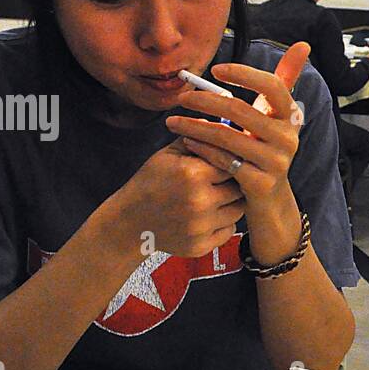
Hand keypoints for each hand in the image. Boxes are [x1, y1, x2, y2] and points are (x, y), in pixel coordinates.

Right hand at [108, 141, 246, 257]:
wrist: (128, 222)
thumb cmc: (150, 182)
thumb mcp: (168, 155)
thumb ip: (197, 138)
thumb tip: (227, 123)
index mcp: (193, 173)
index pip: (232, 162)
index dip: (231, 162)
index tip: (228, 162)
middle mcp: (200, 201)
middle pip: (240, 188)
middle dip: (234, 183)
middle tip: (223, 181)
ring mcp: (201, 226)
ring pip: (239, 210)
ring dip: (231, 203)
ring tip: (214, 197)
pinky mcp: (201, 246)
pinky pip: (229, 230)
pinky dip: (223, 223)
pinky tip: (206, 216)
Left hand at [165, 41, 309, 205]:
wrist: (271, 200)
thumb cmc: (267, 148)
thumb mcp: (277, 115)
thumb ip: (286, 80)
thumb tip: (303, 44)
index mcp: (291, 117)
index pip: (272, 87)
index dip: (244, 75)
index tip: (216, 70)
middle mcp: (287, 138)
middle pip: (241, 111)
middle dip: (205, 101)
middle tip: (181, 96)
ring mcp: (275, 162)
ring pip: (227, 137)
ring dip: (194, 125)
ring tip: (172, 121)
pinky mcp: (259, 183)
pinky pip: (223, 160)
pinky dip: (201, 148)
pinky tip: (185, 140)